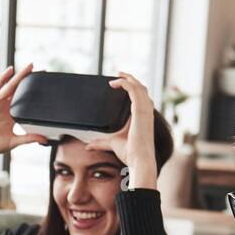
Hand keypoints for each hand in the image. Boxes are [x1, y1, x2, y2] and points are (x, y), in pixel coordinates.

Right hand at [0, 64, 48, 192]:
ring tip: (30, 67)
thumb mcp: (13, 142)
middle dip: (29, 80)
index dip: (34, 94)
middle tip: (41, 70)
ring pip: (10, 87)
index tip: (44, 86)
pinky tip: (10, 70)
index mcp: (11, 117)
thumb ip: (28, 138)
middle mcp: (5, 108)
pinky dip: (2, 79)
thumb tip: (44, 140)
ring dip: (19, 76)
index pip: (25, 102)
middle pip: (19, 91)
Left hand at [86, 71, 157, 190]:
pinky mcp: (140, 110)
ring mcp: (145, 110)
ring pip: (139, 87)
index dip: (133, 89)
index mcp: (142, 118)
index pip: (141, 98)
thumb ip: (101, 143)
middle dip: (132, 79)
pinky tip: (114, 83)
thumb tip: (88, 146)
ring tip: (117, 74)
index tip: (120, 85)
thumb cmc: (131, 154)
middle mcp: (146, 112)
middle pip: (142, 89)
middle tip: (119, 74)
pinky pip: (133, 90)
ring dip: (128, 78)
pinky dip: (125, 83)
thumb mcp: (112, 144)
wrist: (139, 159)